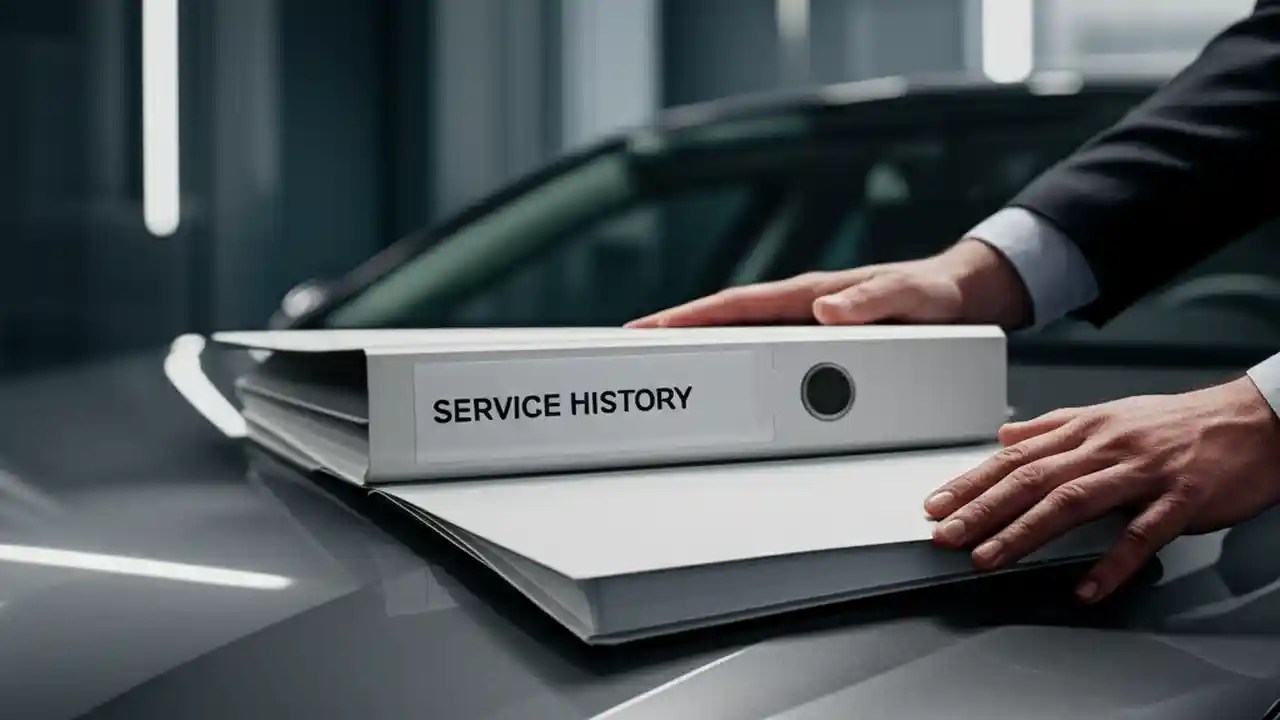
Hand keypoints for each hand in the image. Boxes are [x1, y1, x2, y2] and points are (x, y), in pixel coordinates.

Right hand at [626, 239, 1032, 328]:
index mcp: (813, 294)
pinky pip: (767, 353)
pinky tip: (721, 378)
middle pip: (726, 321)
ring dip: (702, 346)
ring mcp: (806, 326)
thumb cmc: (935, 294)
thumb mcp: (914, 296)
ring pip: (742, 337)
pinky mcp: (817, 344)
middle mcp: (802, 309)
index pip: (740, 304)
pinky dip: (736, 361)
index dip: (692, 316)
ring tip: (663, 365)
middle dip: (677, 330)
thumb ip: (874, 300)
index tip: (651, 326)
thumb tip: (825, 311)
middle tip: (633, 346)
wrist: (960, 297)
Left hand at [926, 376, 1279, 602]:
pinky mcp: (1181, 499)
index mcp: (1085, 430)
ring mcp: (1142, 473)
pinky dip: (1111, 563)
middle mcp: (1106, 447)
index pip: (1014, 458)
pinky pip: (1141, 535)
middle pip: (1032, 479)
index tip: (936, 505)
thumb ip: (1053, 426)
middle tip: (946, 535)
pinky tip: (1086, 587)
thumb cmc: (1179, 423)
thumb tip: (1004, 434)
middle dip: (982, 509)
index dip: (971, 482)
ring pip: (1073, 502)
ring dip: (1025, 532)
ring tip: (990, 558)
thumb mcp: (1109, 415)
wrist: (1255, 421)